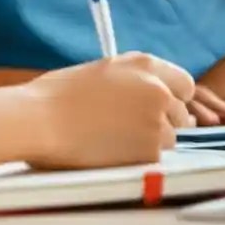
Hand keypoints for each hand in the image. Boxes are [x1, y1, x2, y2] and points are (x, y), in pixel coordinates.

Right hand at [25, 53, 193, 168]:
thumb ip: (136, 79)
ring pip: (170, 138)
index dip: (174, 99)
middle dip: (165, 123)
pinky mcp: (150, 150)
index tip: (162, 109)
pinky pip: (155, 159)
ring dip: (150, 143)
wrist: (39, 121)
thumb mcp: (105, 71)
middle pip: (182, 114)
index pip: (185, 85)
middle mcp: (159, 89)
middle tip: (133, 131)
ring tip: (115, 140)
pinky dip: (138, 160)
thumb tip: (156, 95)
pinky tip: (111, 153)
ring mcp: (157, 120)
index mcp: (146, 65)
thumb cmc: (58, 96)